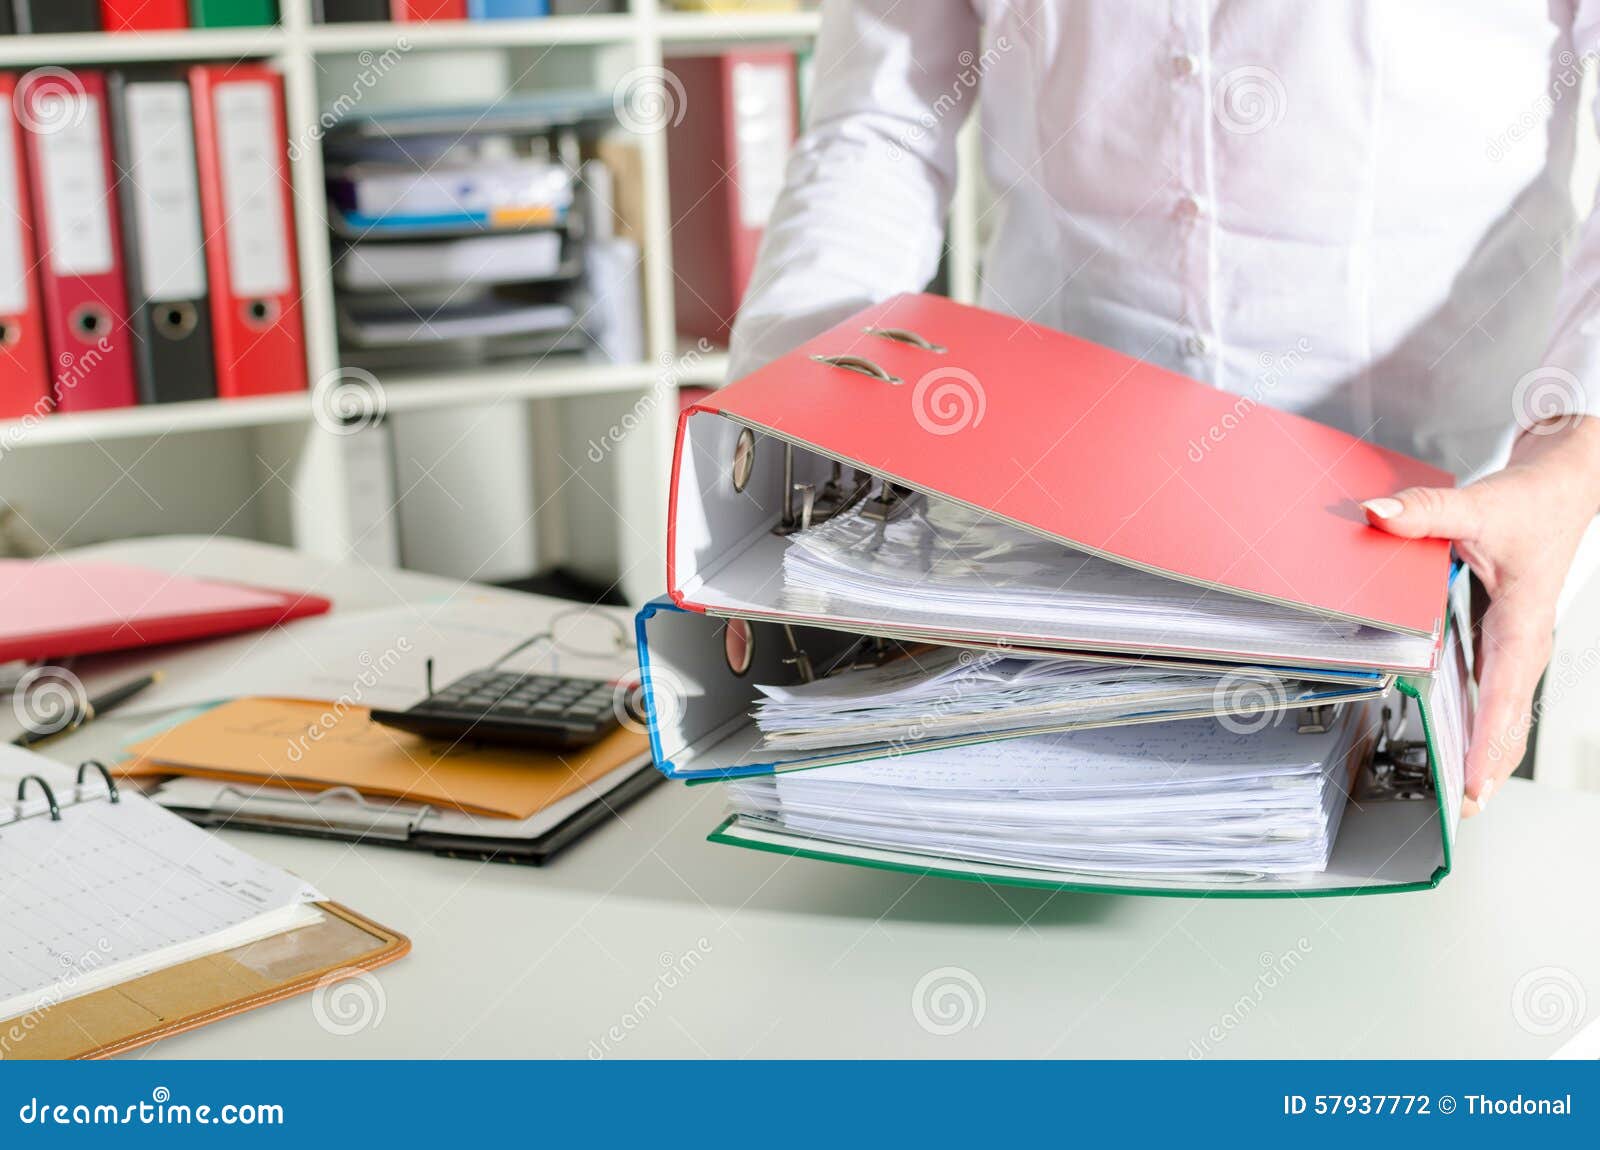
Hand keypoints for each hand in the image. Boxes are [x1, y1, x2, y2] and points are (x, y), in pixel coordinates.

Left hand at [1361, 416, 1599, 815]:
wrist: (1563, 487)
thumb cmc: (1530, 503)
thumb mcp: (1476, 506)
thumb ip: (1424, 511)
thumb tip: (1378, 513)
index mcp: (1523, 622)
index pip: (1505, 692)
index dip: (1490, 739)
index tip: (1478, 780)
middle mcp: (1525, 642)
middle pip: (1508, 716)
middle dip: (1490, 763)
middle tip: (1465, 808)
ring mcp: (1518, 645)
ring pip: (1506, 710)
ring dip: (1488, 751)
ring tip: (1468, 796)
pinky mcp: (1508, 641)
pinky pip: (1498, 693)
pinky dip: (1486, 725)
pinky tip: (1467, 748)